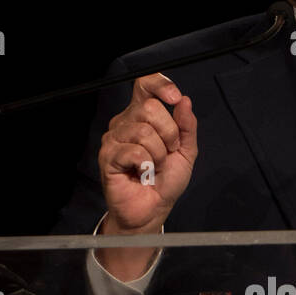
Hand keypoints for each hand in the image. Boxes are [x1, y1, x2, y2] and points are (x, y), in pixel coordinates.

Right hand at [97, 72, 197, 278]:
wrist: (153, 209)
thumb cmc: (165, 182)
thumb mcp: (185, 151)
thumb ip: (187, 126)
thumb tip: (185, 102)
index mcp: (143, 117)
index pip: (145, 85)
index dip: (160, 85)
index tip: (175, 98)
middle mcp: (125, 123)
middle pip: (149, 108)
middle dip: (169, 134)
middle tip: (167, 154)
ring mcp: (114, 139)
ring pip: (143, 131)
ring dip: (158, 154)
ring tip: (154, 167)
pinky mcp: (108, 157)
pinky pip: (134, 151)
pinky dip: (147, 165)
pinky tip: (143, 173)